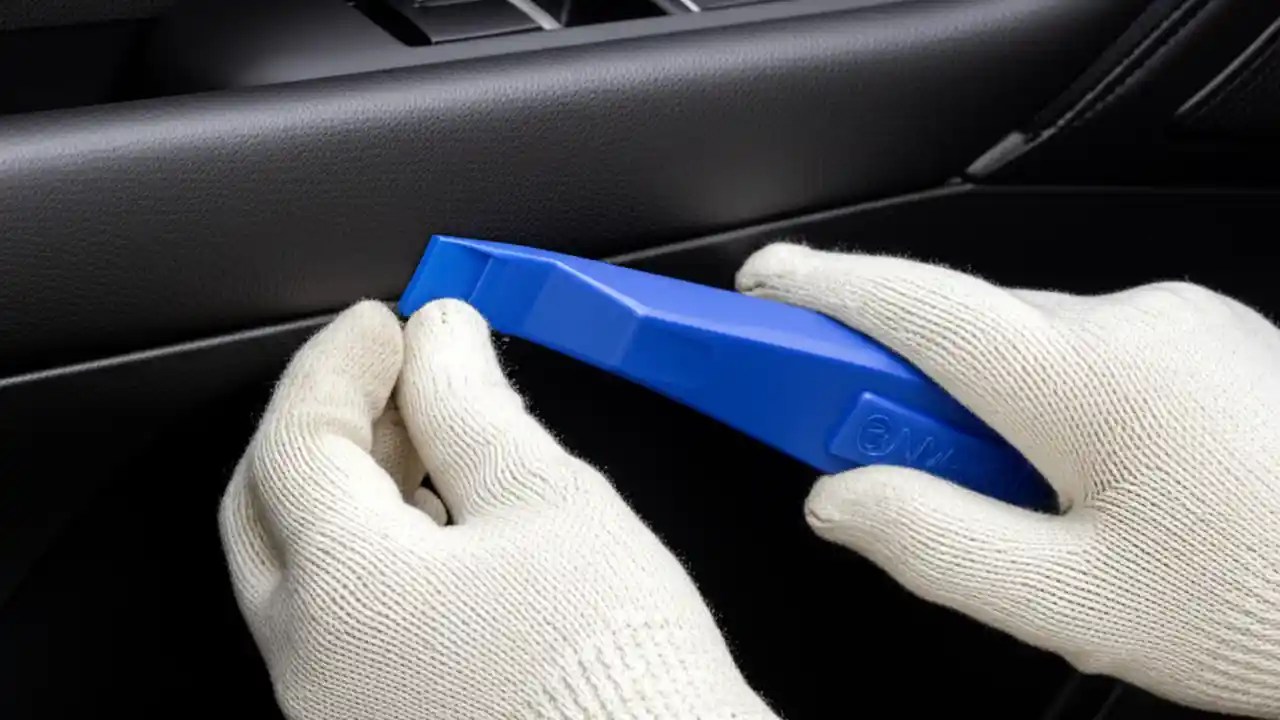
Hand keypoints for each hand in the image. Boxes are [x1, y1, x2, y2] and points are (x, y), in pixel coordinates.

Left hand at [219, 300, 775, 719]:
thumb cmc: (616, 671)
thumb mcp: (546, 502)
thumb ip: (471, 406)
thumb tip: (441, 340)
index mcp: (343, 593)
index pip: (297, 439)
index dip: (338, 363)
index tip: (383, 323)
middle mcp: (311, 663)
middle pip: (272, 505)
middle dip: (328, 420)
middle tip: (394, 371)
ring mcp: (336, 706)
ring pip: (304, 566)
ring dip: (351, 483)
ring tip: (427, 433)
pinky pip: (341, 620)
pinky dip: (372, 550)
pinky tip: (439, 521)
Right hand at [738, 243, 1279, 717]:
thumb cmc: (1265, 606)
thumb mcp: (1070, 606)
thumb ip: (930, 542)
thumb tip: (841, 498)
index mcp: (1087, 378)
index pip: (914, 304)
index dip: (817, 290)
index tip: (755, 290)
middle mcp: (1134, 322)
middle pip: (964, 330)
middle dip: (903, 389)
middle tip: (874, 467)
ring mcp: (1181, 324)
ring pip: (1026, 348)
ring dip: (985, 412)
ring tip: (1019, 515)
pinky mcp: (1210, 344)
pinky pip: (1087, 356)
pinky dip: (1046, 407)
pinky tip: (1083, 490)